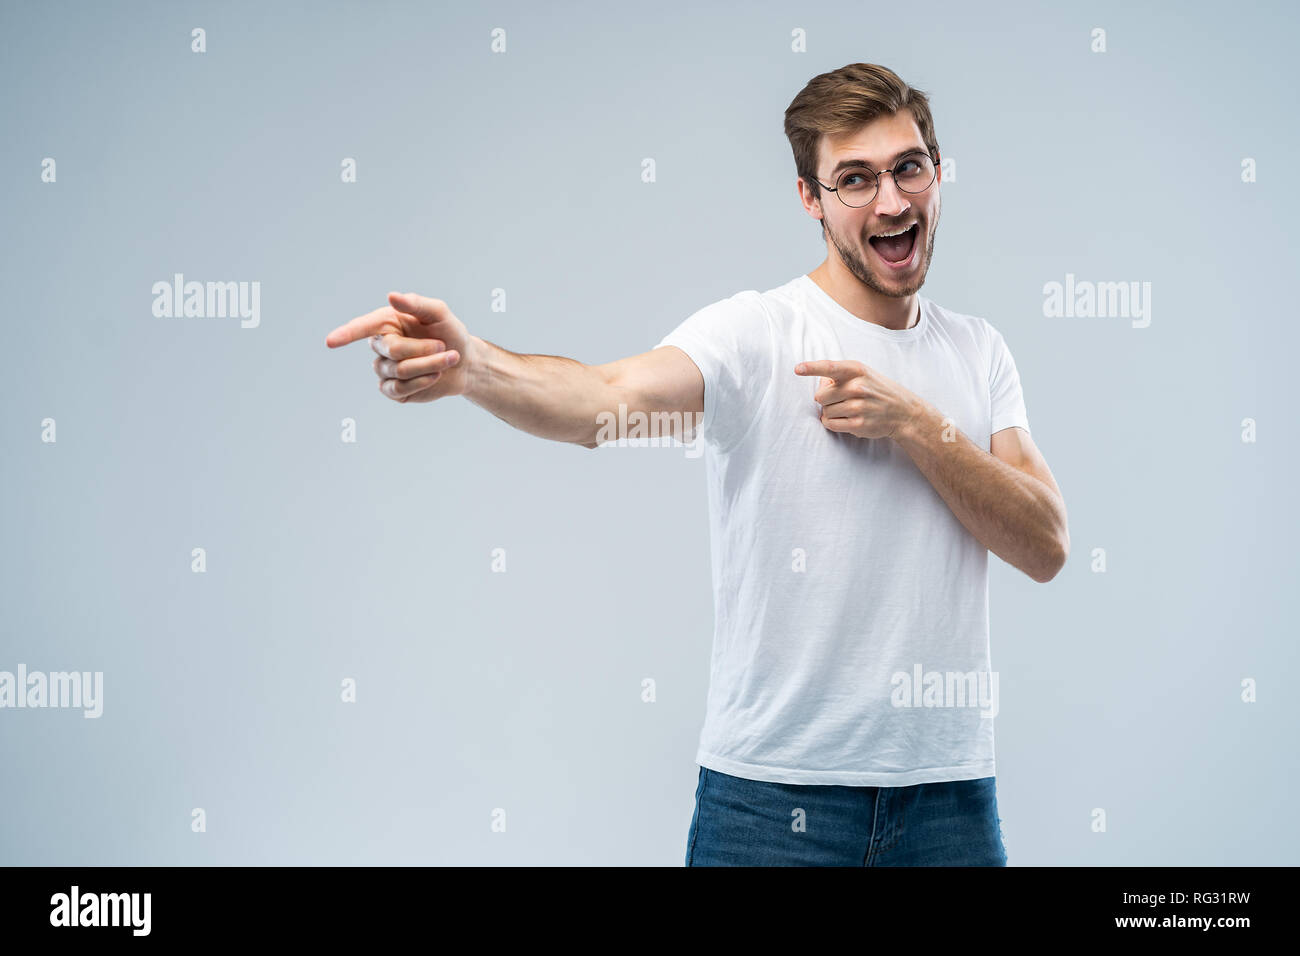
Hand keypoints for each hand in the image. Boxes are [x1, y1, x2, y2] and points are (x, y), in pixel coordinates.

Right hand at [325, 292, 474, 402]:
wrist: (465, 362)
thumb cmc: (449, 333)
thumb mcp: (439, 313)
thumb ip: (417, 303)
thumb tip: (392, 296)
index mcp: (386, 323)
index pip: (362, 327)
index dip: (347, 334)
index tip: (331, 341)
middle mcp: (381, 345)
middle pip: (393, 350)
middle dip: (424, 349)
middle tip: (443, 345)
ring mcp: (385, 369)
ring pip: (400, 371)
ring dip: (430, 365)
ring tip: (448, 358)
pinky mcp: (393, 390)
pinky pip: (400, 389)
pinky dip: (423, 382)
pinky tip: (436, 376)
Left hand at [793, 359, 922, 439]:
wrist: (903, 412)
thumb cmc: (876, 390)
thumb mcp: (862, 374)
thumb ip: (839, 373)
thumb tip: (818, 380)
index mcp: (856, 370)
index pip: (830, 367)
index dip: (811, 368)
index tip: (797, 369)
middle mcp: (857, 387)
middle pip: (820, 396)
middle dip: (825, 399)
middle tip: (840, 399)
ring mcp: (858, 406)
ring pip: (824, 411)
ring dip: (830, 412)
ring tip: (847, 409)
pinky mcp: (858, 423)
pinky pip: (830, 424)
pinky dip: (832, 423)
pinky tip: (845, 419)